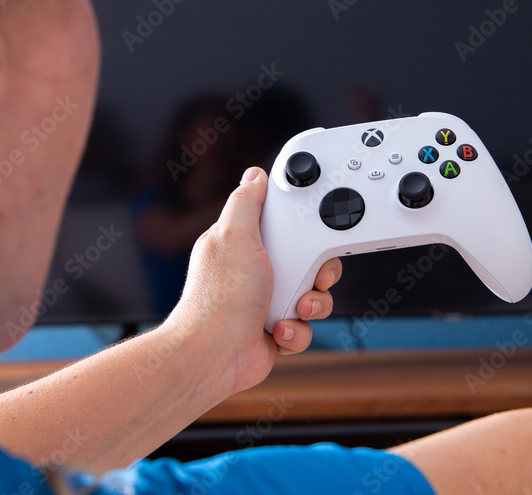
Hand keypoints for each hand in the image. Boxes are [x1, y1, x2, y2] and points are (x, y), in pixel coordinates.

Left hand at [164, 166, 341, 395]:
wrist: (214, 357)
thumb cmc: (219, 300)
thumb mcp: (234, 236)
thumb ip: (246, 202)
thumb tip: (255, 175)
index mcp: (244, 244)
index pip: (287, 226)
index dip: (305, 230)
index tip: (313, 238)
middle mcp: (256, 272)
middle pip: (309, 262)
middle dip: (317, 273)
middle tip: (310, 277)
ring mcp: (267, 302)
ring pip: (313, 295)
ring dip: (311, 305)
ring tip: (294, 309)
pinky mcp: (275, 330)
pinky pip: (305, 326)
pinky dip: (297, 331)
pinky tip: (278, 330)